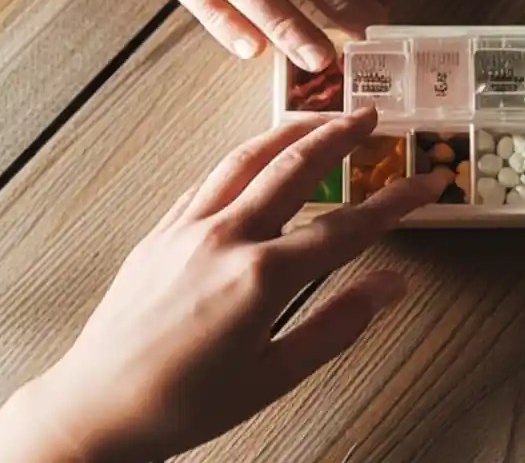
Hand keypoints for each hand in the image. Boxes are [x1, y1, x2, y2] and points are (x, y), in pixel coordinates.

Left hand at [0, 109, 448, 461]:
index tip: (428, 182)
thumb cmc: (184, 405)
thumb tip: (390, 285)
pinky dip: (244, 159)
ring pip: (247, 158)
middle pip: (296, 167)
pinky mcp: (161, 231)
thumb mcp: (274, 376)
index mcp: (260, 278)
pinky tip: (259, 160)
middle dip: (340, 136)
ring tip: (322, 116)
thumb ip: (337, 324)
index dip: (395, 202)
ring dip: (290, 130)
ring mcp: (187, 228)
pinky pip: (209, 179)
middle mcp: (224, 238)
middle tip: (372, 116)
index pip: (346, 226)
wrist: (96, 408)